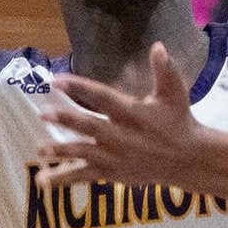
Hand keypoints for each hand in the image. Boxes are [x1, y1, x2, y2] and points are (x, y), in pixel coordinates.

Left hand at [40, 43, 214, 188]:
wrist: (187, 160)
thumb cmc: (178, 122)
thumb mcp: (175, 94)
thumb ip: (165, 70)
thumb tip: (158, 46)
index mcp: (132, 113)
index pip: (102, 98)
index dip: (79, 88)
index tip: (57, 80)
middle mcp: (121, 135)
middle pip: (89, 127)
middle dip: (66, 120)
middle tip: (44, 113)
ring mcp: (115, 157)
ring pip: (83, 154)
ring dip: (61, 152)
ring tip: (39, 149)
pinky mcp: (111, 173)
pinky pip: (84, 176)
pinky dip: (64, 178)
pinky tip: (42, 181)